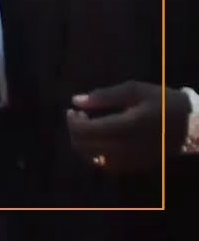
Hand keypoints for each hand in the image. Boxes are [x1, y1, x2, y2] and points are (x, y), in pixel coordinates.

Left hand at [66, 81, 190, 172]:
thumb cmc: (163, 102)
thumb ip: (104, 96)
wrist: (192, 126)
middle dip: (74, 131)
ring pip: (93, 159)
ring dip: (82, 144)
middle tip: (78, 117)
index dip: (72, 121)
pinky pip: (107, 166)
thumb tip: (75, 100)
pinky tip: (100, 141)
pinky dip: (96, 155)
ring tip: (88, 128)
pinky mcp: (136, 167)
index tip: (73, 110)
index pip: (86, 131)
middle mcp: (127, 147)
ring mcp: (132, 160)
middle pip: (85, 146)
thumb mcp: (135, 90)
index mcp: (127, 126)